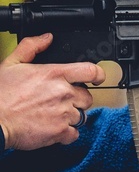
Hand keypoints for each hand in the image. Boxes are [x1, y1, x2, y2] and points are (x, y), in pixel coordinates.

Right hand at [0, 34, 106, 149]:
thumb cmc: (0, 94)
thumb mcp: (11, 63)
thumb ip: (31, 47)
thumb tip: (46, 38)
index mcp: (54, 74)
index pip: (90, 71)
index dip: (97, 75)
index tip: (96, 79)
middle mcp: (63, 93)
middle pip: (87, 97)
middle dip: (77, 99)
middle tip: (60, 101)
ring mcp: (63, 113)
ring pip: (81, 116)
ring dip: (70, 116)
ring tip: (52, 115)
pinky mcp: (60, 131)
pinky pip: (75, 133)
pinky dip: (67, 133)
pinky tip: (53, 128)